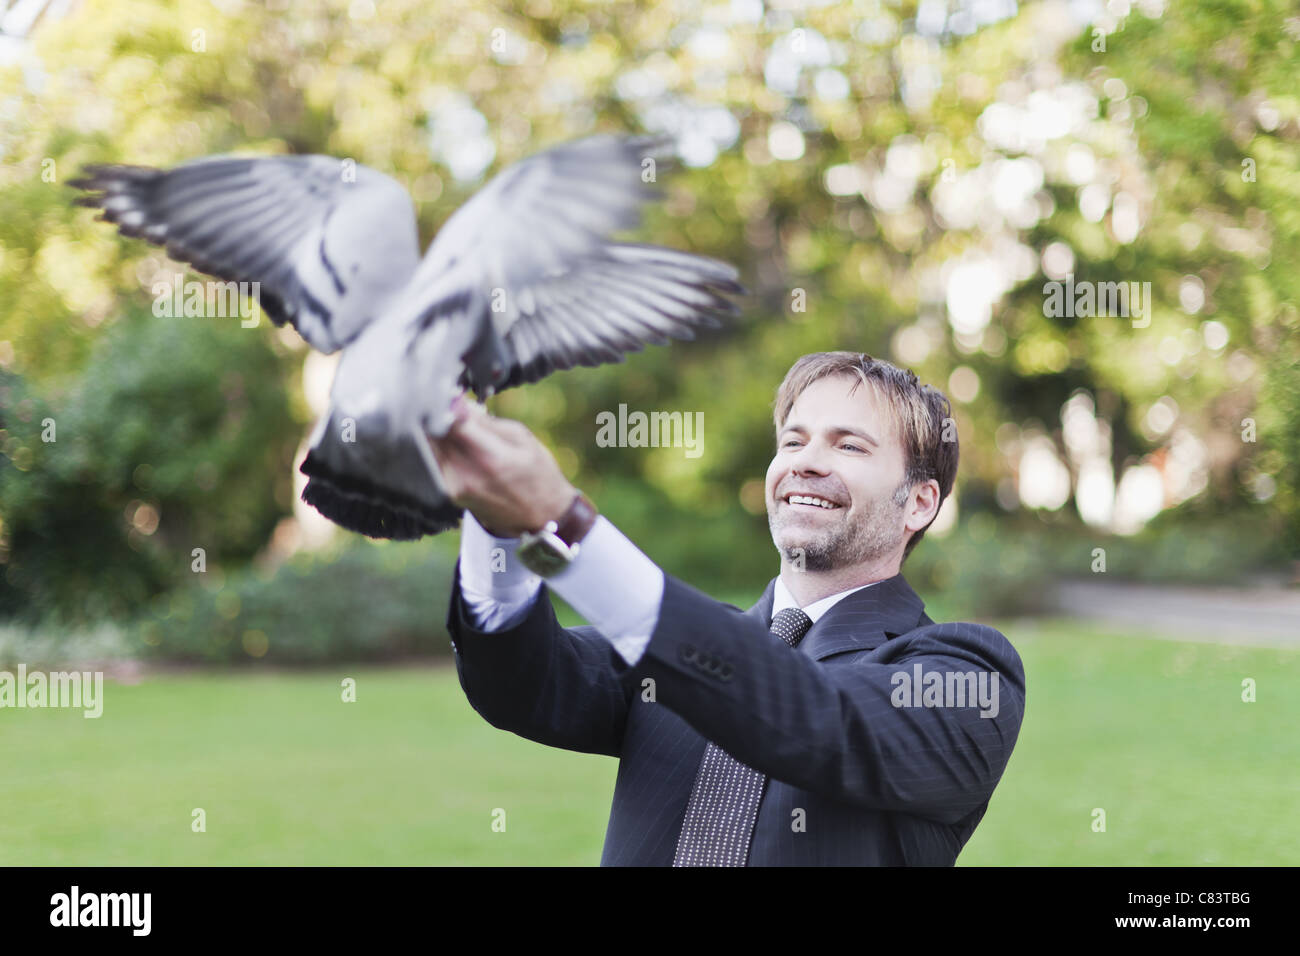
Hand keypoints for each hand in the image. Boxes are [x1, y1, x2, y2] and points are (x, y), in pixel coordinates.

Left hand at [426, 396, 577, 537]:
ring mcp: (454, 487)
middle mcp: (466, 475)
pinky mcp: (449, 493)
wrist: (542, 518)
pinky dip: (441, 445)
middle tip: (447, 397)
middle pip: (433, 432)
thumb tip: (457, 401)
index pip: (449, 420)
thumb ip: (485, 421)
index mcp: (489, 458)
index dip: (444, 400)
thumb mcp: (521, 438)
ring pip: (430, 446)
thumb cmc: (538, 473)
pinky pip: (436, 460)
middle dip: (437, 411)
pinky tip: (455, 438)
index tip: (447, 388)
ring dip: (437, 427)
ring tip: (454, 418)